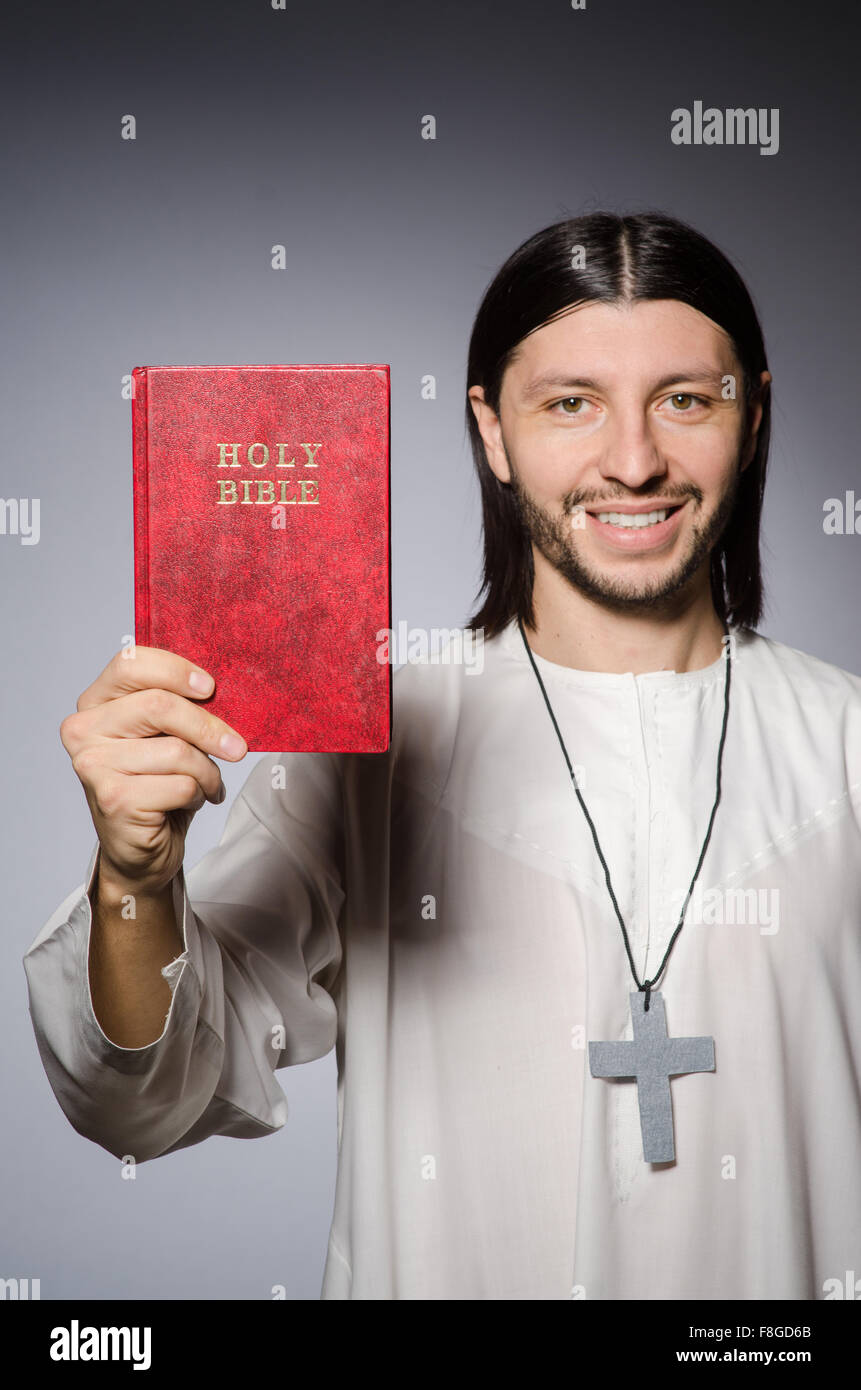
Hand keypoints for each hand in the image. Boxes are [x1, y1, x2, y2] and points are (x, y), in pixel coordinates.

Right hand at [60, 647, 246, 897]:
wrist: (139, 849)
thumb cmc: (156, 784)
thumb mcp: (165, 736)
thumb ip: (178, 706)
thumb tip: (221, 689)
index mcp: (94, 703)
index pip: (130, 663)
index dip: (176, 670)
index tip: (211, 688)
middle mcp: (84, 730)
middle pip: (160, 706)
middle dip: (208, 727)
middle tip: (237, 747)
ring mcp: (94, 766)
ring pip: (177, 750)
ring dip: (207, 771)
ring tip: (207, 784)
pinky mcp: (114, 798)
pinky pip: (180, 784)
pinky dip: (199, 794)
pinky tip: (191, 801)